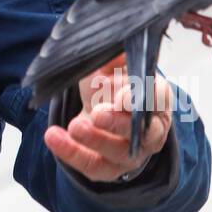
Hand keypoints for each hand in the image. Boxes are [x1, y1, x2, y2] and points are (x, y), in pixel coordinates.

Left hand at [44, 53, 170, 182]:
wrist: (100, 110)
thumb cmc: (112, 85)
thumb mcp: (112, 65)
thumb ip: (114, 57)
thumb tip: (113, 43)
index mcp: (157, 99)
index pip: (158, 99)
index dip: (143, 98)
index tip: (123, 95)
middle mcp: (150, 131)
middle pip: (144, 134)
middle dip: (119, 123)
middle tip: (98, 112)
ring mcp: (131, 154)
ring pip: (119, 153)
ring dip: (96, 141)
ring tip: (75, 126)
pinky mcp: (108, 168)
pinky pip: (93, 166)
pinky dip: (71, 153)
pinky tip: (54, 137)